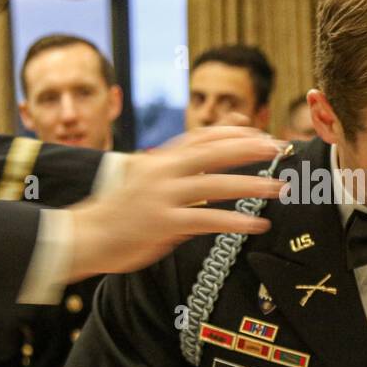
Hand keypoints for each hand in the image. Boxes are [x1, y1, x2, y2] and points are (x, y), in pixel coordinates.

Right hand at [67, 126, 287, 279]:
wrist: (86, 235)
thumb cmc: (120, 209)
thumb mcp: (144, 177)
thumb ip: (176, 165)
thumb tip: (206, 150)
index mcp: (160, 158)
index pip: (202, 136)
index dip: (234, 132)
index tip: (261, 132)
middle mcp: (163, 172)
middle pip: (215, 152)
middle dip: (251, 149)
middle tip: (280, 149)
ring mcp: (163, 197)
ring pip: (216, 185)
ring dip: (252, 185)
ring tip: (279, 188)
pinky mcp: (164, 224)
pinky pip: (208, 220)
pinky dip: (236, 221)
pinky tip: (258, 224)